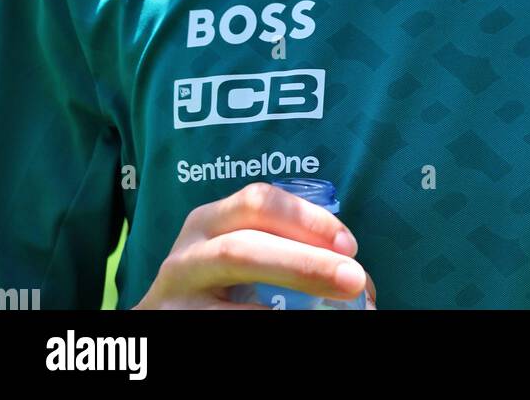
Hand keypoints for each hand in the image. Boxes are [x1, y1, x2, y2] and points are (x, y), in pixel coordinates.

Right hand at [133, 182, 373, 309]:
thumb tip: (361, 290)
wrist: (168, 319)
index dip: (306, 218)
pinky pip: (221, 326)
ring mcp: (174, 298)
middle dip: (304, 262)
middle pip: (243, 248)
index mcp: (208, 222)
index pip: (257, 202)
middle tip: (353, 280)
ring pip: (231, 292)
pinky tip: (288, 323)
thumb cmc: (218, 287)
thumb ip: (289, 255)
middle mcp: (186, 255)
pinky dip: (265, 325)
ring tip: (331, 311)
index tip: (349, 244)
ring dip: (289, 294)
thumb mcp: (242, 256)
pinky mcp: (173, 327)